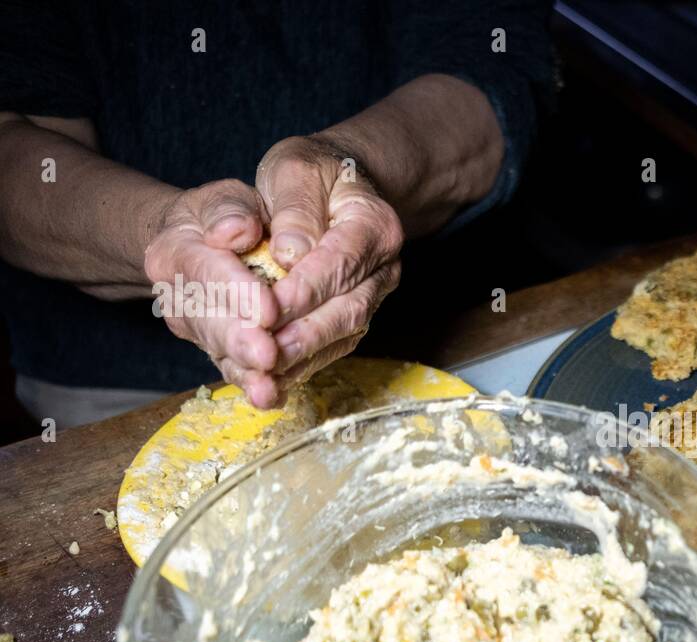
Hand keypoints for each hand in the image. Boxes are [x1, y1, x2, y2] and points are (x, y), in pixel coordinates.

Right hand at [143, 179, 281, 406]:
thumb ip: (228, 209)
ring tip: (268, 388)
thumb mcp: (224, 199)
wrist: (197, 245)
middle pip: (210, 321)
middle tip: (267, 356)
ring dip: (246, 371)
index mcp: (177, 250)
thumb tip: (238, 229)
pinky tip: (272, 397)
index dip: (239, 292)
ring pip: (220, 351)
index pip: (208, 271)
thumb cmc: (222, 216)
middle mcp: (179, 295)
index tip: (269, 309)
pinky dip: (253, 384)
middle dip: (241, 340)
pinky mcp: (216, 349)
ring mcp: (195, 328)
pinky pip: (233, 368)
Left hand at [255, 134, 402, 385]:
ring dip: (306, 355)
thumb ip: (294, 208)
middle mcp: (385, 265)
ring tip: (268, 372)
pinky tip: (276, 375)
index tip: (268, 309)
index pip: (341, 263)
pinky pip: (337, 343)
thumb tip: (288, 253)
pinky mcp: (358, 311)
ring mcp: (376, 292)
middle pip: (350, 308)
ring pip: (347, 332)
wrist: (337, 184)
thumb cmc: (313, 173)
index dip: (305, 290)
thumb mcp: (296, 168)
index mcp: (376, 223)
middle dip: (306, 334)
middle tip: (267, 353)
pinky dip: (307, 361)